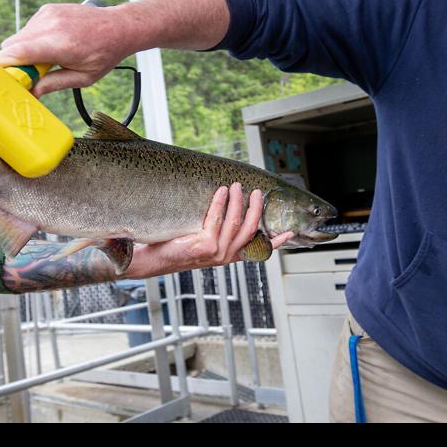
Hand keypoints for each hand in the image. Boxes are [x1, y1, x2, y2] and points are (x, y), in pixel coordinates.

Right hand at [0, 1, 136, 96]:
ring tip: (51, 55)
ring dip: (26, 49)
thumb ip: (53, 84)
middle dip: (16, 60)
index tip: (9, 78)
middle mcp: (50, 26)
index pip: (17, 52)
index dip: (6, 66)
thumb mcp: (83, 78)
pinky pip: (28, 28)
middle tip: (36, 71)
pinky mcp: (47, 9)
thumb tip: (31, 93)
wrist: (119, 26)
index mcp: (60, 45)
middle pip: (10, 45)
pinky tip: (55, 42)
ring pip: (18, 37)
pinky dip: (34, 38)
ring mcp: (47, 14)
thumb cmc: (104, 54)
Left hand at [126, 182, 295, 277]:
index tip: (291, 232)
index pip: (259, 249)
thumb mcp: (202, 242)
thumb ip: (218, 232)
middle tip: (256, 191)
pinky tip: (220, 192)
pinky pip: (216, 219)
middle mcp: (225, 257)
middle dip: (255, 208)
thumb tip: (228, 208)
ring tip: (236, 186)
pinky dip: (219, 203)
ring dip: (237, 201)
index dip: (277, 242)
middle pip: (250, 229)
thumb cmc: (175, 248)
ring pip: (234, 223)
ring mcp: (216, 253)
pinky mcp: (204, 246)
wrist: (155, 260)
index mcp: (229, 257)